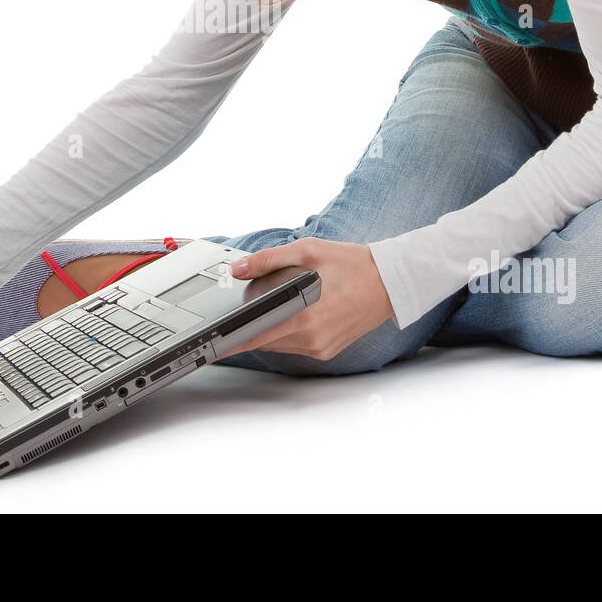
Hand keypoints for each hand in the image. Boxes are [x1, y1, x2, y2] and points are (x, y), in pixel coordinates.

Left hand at [225, 238, 394, 359]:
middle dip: (247, 331)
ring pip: (278, 346)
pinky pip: (295, 346)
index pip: (255, 336)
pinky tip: (289, 315)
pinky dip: (285, 334)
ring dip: (267, 332)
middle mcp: (312, 338)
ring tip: (265, 310)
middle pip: (264, 342)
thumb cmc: (353, 264)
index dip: (230, 341)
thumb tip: (238, 269)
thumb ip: (268, 260)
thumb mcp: (307, 251)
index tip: (212, 343)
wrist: (390, 282)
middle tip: (231, 320)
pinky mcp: (328, 350)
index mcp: (304, 316)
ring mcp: (320, 347)